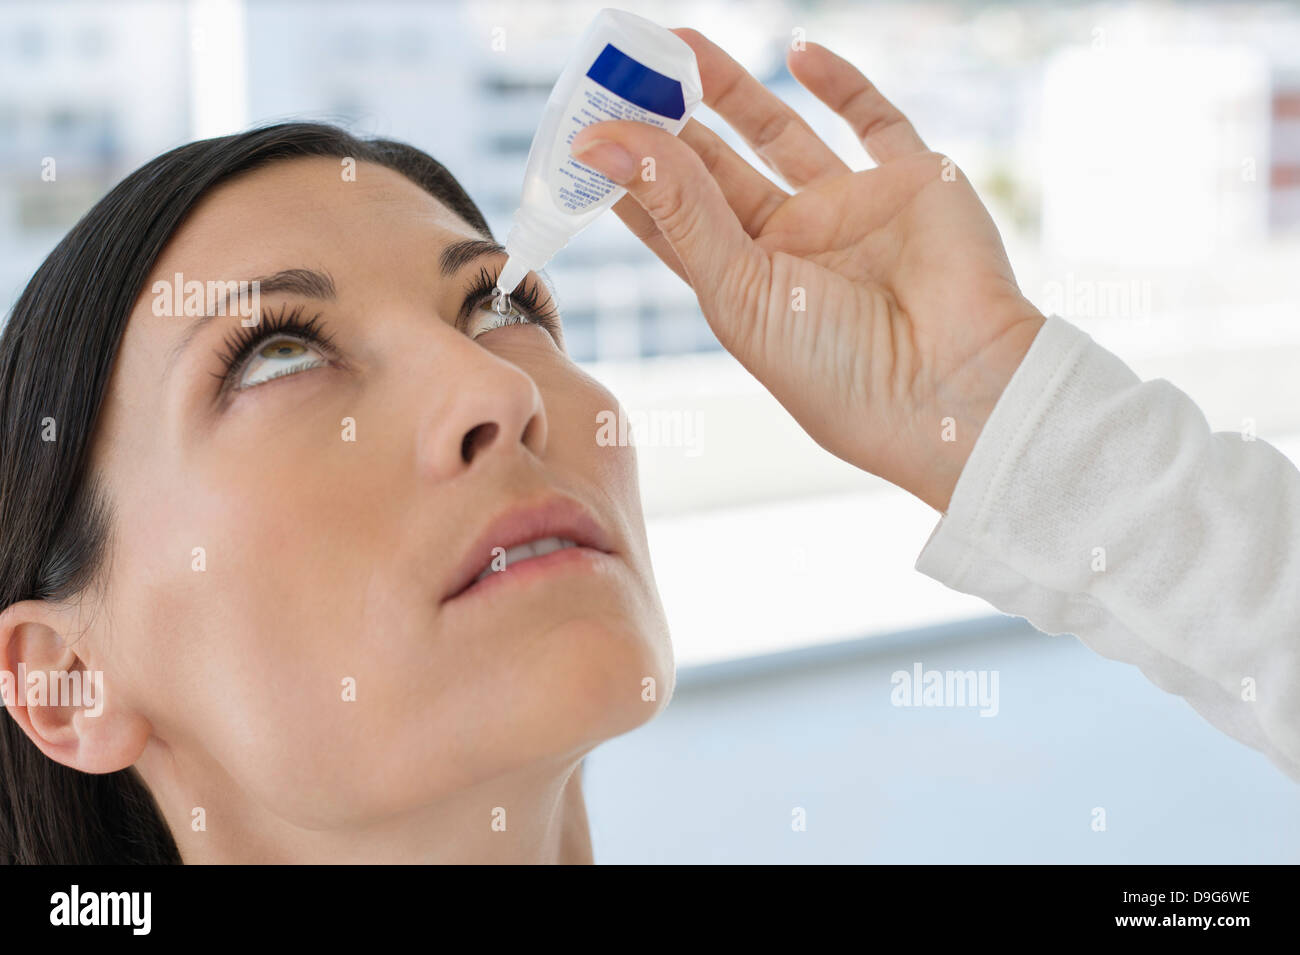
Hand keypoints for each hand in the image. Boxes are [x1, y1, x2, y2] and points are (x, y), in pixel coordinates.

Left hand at [568, 28, 1045, 512]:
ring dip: (731, 91)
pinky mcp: (908, 181)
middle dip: (670, 121)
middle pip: (715, 170)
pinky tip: (797, 53)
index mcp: (742, 284)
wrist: (953, 386)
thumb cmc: (837, 368)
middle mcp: (791, 246)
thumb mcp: (739, 290)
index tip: (585, 128)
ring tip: (682, 46)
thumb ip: (678, 206)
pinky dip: (840, 84)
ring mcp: (848, 210)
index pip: (670, 218)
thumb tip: (601, 142)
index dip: (629, 175)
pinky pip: (872, 120)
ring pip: (779, 135)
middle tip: (627, 70)